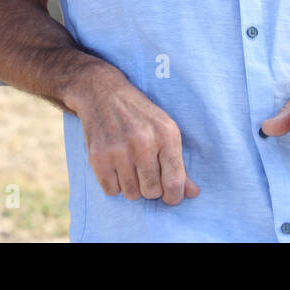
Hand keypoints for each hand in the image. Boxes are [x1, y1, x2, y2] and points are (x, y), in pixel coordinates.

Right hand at [68, 67, 199, 204]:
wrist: (103, 93)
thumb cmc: (140, 115)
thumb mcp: (165, 130)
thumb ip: (179, 164)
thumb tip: (192, 193)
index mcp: (166, 134)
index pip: (174, 181)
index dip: (174, 196)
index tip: (170, 196)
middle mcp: (143, 142)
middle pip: (152, 192)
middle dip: (151, 188)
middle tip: (146, 174)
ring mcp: (118, 150)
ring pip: (131, 194)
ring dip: (132, 187)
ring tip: (130, 168)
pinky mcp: (97, 157)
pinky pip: (111, 190)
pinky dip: (114, 184)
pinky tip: (115, 166)